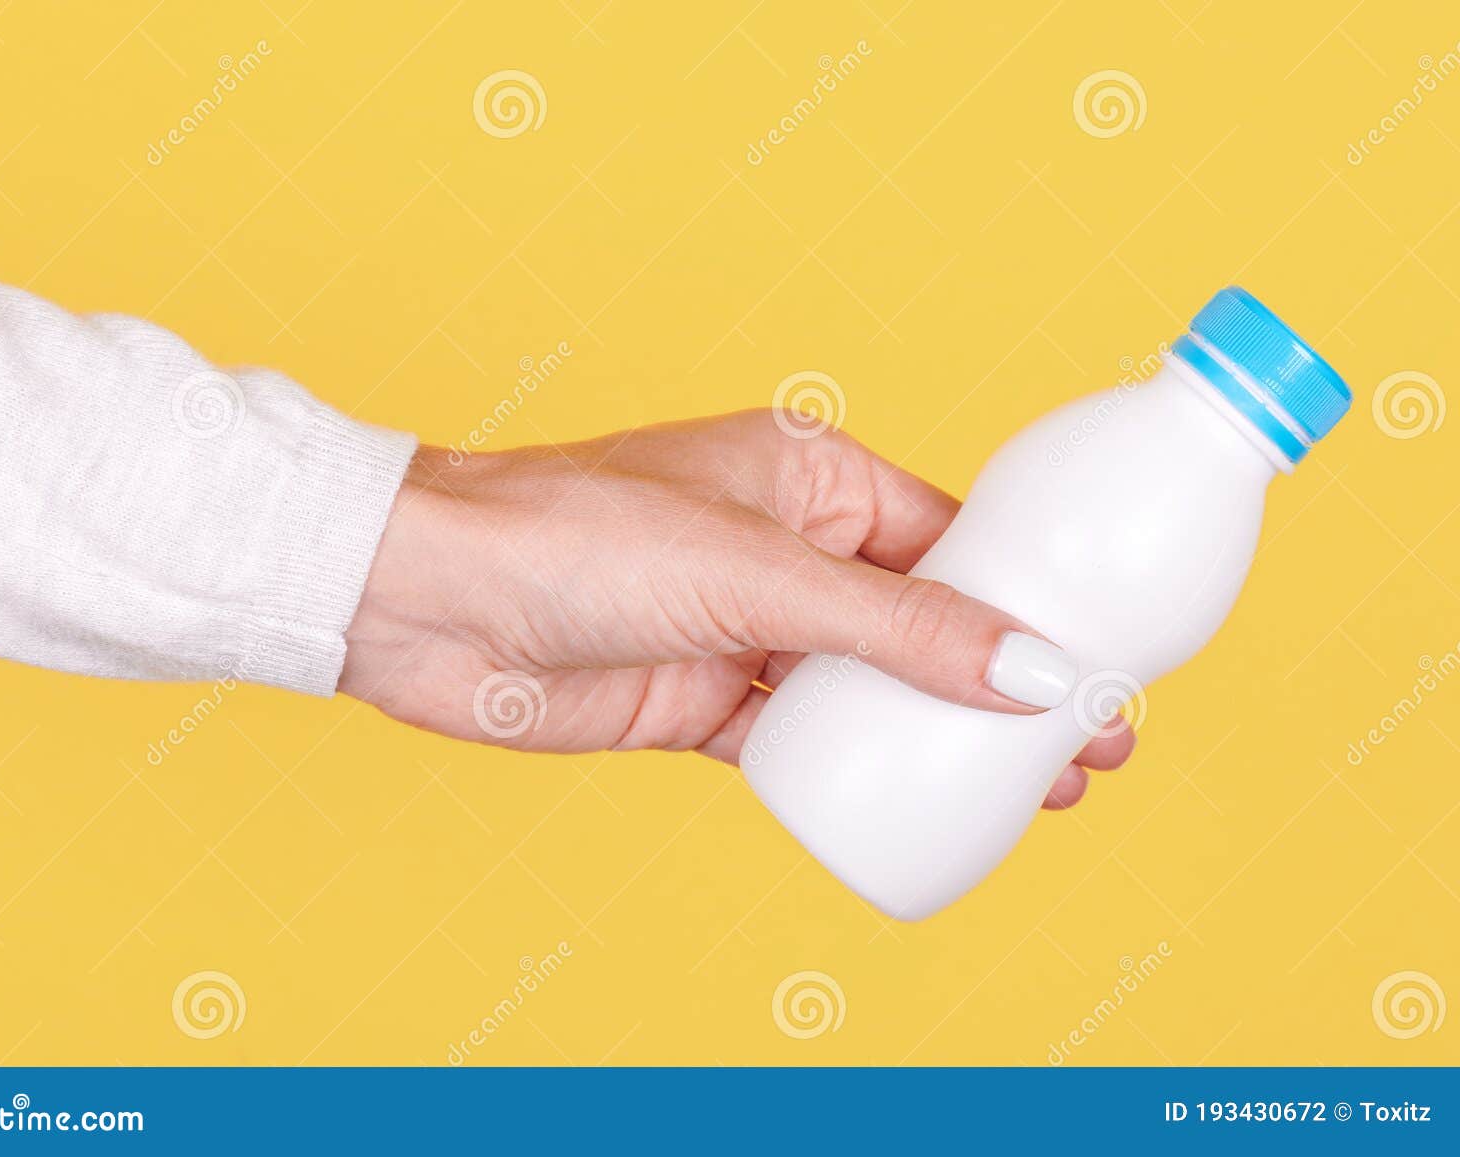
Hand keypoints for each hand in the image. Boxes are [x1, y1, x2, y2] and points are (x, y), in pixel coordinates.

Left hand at [339, 411, 1133, 807]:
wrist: (427, 600)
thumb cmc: (576, 535)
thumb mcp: (756, 571)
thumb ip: (895, 625)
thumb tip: (1031, 670)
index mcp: (812, 480)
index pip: (954, 541)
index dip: (1035, 602)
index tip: (1107, 657)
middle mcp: (786, 551)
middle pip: (926, 624)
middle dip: (1007, 684)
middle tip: (1093, 746)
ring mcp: (744, 629)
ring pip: (870, 691)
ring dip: (944, 738)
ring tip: (1035, 789)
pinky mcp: (699, 698)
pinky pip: (801, 743)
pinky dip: (858, 774)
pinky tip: (918, 801)